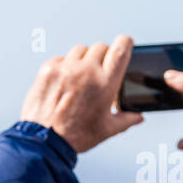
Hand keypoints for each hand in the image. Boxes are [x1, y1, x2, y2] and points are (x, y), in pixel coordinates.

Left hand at [20, 35, 143, 153]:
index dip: (125, 43)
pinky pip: (61, 58)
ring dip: (84, 59)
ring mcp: (66, 68)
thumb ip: (126, 120)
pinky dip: (65, 66)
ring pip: (81, 49)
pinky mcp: (48, 69)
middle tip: (100, 70)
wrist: (44, 140)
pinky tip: (65, 81)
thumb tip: (139, 117)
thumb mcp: (107, 129)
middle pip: (101, 46)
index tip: (126, 43)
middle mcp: (86, 71)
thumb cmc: (76, 136)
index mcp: (105, 84)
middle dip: (104, 56)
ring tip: (81, 76)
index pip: (120, 49)